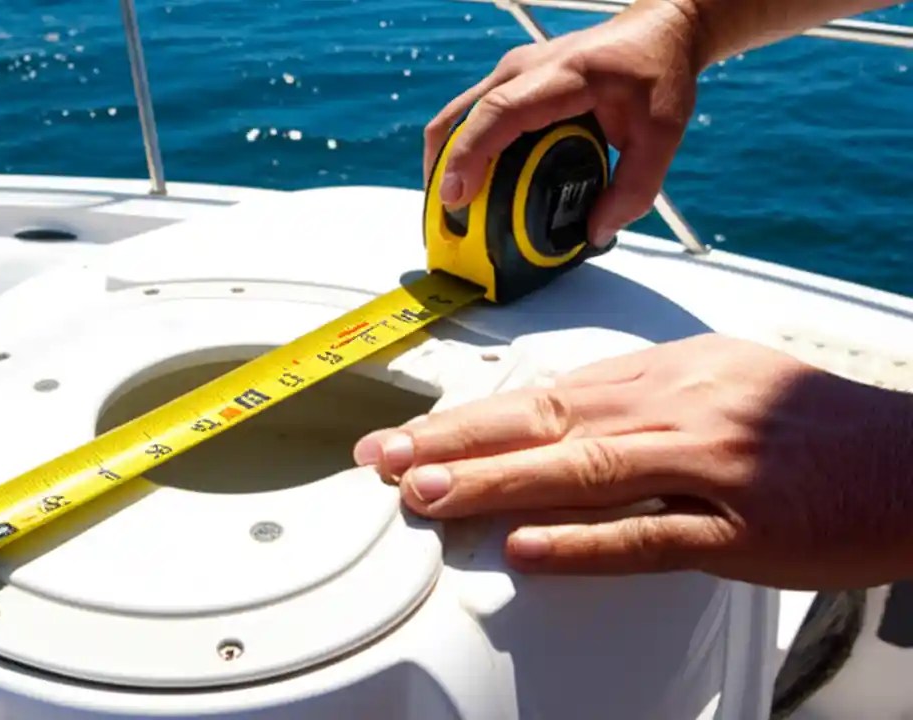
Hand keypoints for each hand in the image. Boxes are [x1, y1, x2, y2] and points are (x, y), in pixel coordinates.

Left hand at [353, 334, 912, 589]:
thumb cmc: (814, 427)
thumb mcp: (717, 383)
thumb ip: (634, 402)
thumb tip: (553, 423)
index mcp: (669, 372)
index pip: (545, 391)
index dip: (468, 416)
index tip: (407, 431)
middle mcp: (681, 407)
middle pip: (546, 420)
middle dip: (453, 440)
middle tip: (382, 456)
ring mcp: (712, 465)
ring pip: (584, 469)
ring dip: (495, 482)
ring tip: (424, 493)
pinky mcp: (747, 529)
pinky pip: (653, 537)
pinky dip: (584, 543)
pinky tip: (526, 549)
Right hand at [423, 0, 701, 247]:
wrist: (656, 32)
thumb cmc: (657, 73)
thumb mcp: (662, 135)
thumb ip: (634, 189)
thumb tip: (596, 232)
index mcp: (562, 76)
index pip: (498, 112)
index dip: (469, 155)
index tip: (455, 196)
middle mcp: (522, 70)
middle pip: (459, 119)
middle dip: (443, 173)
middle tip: (446, 221)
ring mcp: (508, 74)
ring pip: (454, 119)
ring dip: (446, 165)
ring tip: (453, 211)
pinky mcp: (506, 84)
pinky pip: (467, 119)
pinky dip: (460, 154)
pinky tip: (469, 186)